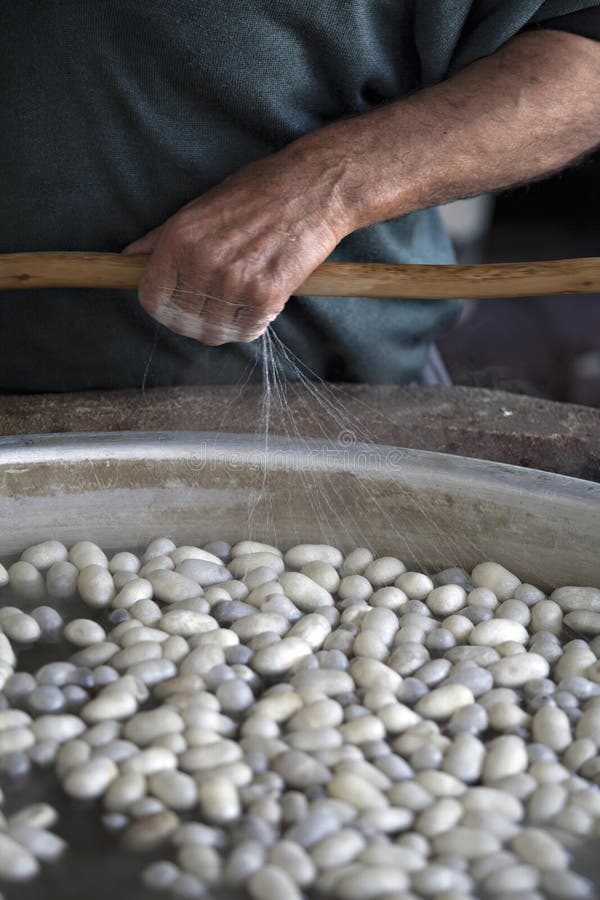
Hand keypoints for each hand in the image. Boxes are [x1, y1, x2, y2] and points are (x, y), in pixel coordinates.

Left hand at [123, 144, 352, 344]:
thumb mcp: (202, 206)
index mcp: (180, 239)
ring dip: (224, 326)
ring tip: (238, 304)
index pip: (151, 297)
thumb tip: (130, 257)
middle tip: (213, 309)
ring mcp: (233, 282)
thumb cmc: (258, 192)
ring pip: (214, 331)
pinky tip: (259, 304)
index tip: (174, 307)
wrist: (313, 189)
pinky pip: (246, 332)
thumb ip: (163, 237)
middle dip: (194, 321)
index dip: (161, 308)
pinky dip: (251, 325)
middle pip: (182, 320)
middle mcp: (202, 262)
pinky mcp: (264, 296)